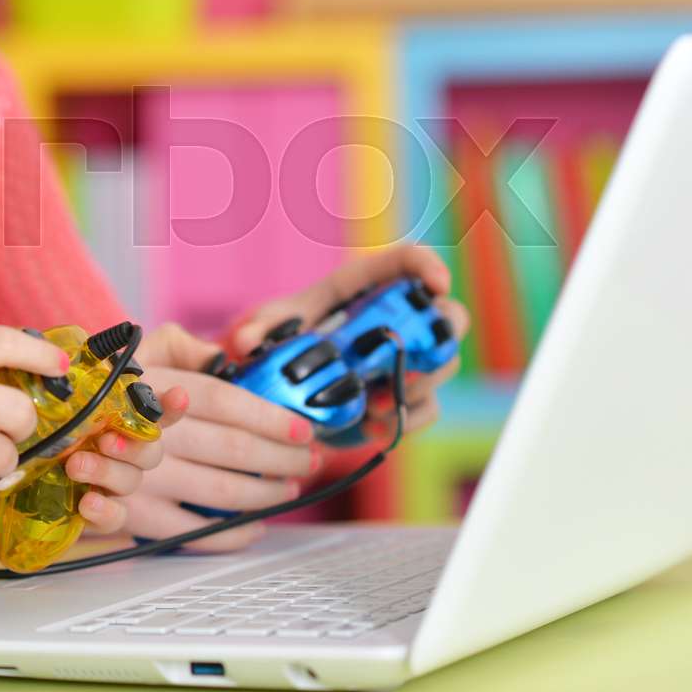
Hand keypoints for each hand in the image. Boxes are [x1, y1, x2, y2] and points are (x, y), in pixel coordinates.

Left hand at [0, 385, 190, 532]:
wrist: (3, 462)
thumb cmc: (35, 417)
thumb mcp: (45, 387)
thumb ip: (66, 367)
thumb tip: (64, 347)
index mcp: (117, 416)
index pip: (157, 408)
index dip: (171, 404)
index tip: (177, 395)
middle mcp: (123, 449)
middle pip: (149, 450)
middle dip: (133, 444)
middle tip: (106, 438)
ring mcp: (111, 482)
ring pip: (130, 481)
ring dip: (108, 472)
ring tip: (75, 466)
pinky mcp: (95, 512)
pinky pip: (115, 518)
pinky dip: (105, 512)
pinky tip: (87, 503)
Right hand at [124, 323, 317, 551]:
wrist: (52, 434)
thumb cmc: (105, 389)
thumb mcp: (140, 352)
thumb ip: (183, 346)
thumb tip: (224, 355)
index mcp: (156, 389)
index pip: (226, 402)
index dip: (269, 417)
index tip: (304, 429)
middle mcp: (152, 436)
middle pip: (233, 450)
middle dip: (282, 458)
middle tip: (311, 460)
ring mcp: (143, 480)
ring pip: (221, 493)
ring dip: (265, 494)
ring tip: (290, 487)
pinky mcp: (135, 515)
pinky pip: (192, 532)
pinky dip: (230, 535)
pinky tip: (254, 527)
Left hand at [227, 244, 469, 436]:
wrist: (279, 392)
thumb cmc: (278, 342)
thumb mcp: (265, 330)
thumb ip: (256, 329)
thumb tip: (244, 341)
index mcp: (363, 289)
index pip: (407, 263)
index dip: (428, 266)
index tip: (438, 284)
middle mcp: (395, 320)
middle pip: (446, 314)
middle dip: (441, 334)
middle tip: (410, 359)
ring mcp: (406, 360)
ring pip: (443, 363)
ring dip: (417, 384)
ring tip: (374, 405)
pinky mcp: (404, 398)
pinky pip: (428, 407)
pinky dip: (406, 419)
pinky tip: (373, 428)